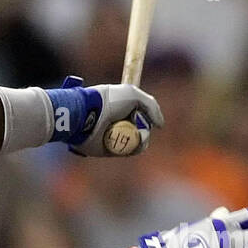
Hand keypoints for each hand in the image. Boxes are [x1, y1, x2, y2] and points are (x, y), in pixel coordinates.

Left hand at [46, 75, 164, 156]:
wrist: (87, 114)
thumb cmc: (108, 101)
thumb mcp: (133, 95)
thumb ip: (151, 106)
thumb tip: (160, 125)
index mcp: (124, 109)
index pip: (143, 116)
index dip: (147, 117)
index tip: (143, 114)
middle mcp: (120, 124)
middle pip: (142, 131)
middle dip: (145, 131)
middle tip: (141, 129)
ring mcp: (115, 137)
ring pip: (138, 143)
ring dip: (142, 140)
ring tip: (138, 136)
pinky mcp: (109, 150)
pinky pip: (128, 152)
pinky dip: (134, 149)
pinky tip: (134, 143)